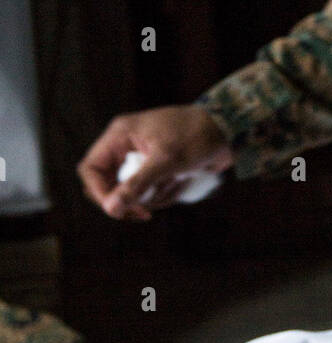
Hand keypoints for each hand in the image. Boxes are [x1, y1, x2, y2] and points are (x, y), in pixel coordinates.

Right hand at [77, 105, 233, 220]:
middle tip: (145, 211)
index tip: (117, 209)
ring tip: (174, 183)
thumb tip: (111, 208)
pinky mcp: (156, 169)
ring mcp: (141, 159)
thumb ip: (137, 184)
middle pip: (107, 184)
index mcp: (120, 136)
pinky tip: (180, 182)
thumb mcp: (166, 160)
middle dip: (127, 200)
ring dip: (150, 197)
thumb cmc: (197, 136)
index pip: (90, 168)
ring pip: (130, 192)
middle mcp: (126, 147)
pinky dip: (163, 194)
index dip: (99, 192)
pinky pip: (149, 192)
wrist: (228, 130)